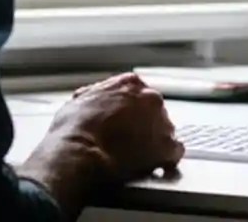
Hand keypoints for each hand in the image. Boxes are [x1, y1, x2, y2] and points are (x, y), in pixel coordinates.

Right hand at [19, 73, 183, 217]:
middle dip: (146, 126)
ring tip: (138, 156)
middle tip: (131, 142)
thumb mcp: (79, 102)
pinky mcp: (167, 146)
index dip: (132, 112)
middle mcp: (151, 97)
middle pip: (155, 112)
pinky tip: (155, 165)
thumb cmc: (73, 129)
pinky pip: (174, 152)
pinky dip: (166, 160)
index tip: (126, 123)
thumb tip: (97, 101)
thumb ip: (97, 97)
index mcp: (130, 83)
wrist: (79, 153)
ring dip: (156, 143)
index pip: (139, 95)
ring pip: (165, 131)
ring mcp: (162, 121)